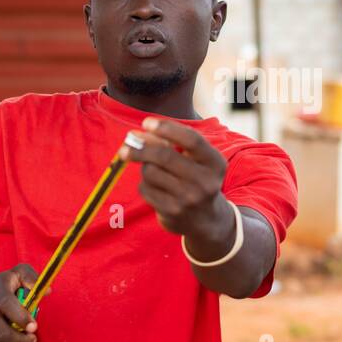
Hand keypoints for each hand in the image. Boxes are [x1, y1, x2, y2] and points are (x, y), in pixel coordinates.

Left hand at [121, 116, 229, 237]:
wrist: (205, 219)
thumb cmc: (195, 178)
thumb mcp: (195, 159)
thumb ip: (172, 142)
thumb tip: (138, 135)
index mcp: (214, 163)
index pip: (191, 140)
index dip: (167, 128)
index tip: (146, 122)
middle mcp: (205, 182)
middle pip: (164, 156)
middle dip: (141, 147)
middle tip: (127, 143)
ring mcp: (188, 199)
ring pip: (150, 172)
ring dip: (145, 166)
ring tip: (152, 169)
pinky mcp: (172, 212)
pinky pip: (145, 189)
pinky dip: (144, 183)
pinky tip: (155, 186)